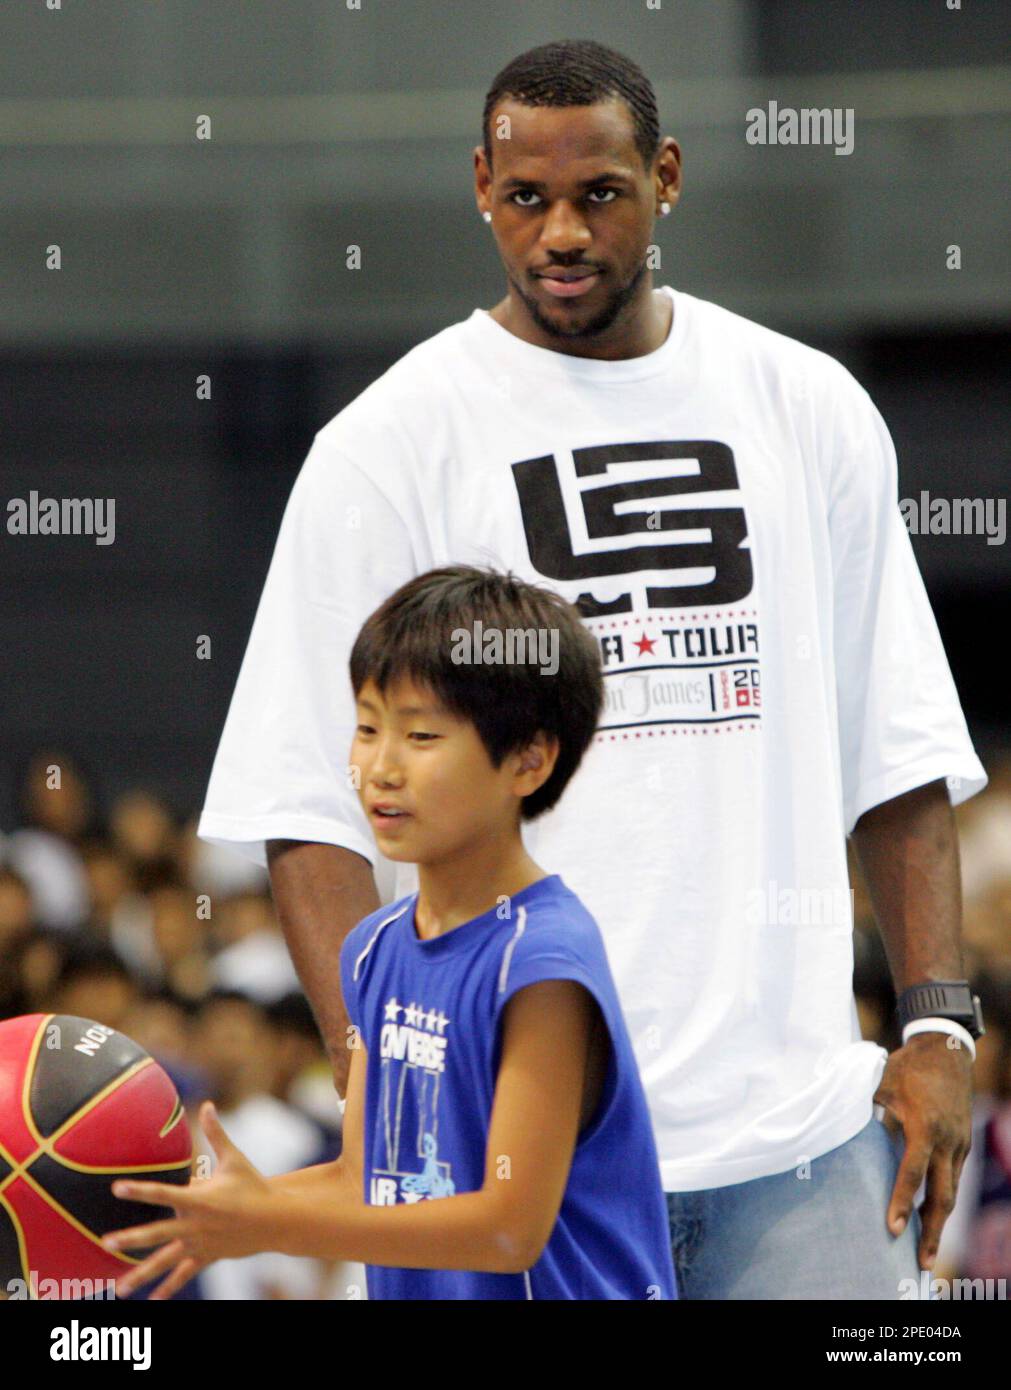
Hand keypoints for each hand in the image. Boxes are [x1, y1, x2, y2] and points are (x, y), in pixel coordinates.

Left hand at [104, 1100, 270, 1299]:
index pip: (164, 1193)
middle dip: (130, 1239)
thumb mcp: (234, 1158)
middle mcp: (195, 1225)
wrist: (275, 1220)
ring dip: (141, 1275)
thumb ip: (216, 1134)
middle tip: (105, 1242)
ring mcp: (199, 1245)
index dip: (140, 1190)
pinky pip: (183, 1274)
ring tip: (119, 1288)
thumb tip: (208, 1105)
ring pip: (165, 1261)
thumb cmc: (253, 1184)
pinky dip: (168, 1289)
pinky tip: (152, 1302)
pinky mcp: (206, 1257)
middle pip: (157, 1234)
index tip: (117, 1188)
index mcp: (200, 1200)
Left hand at [873, 1031, 972, 1271]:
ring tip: (925, 1251)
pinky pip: (953, 1180)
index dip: (901, 1202)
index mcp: (924, 1126)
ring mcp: (959, 1145)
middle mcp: (947, 1141)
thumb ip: (859, 1104)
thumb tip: (827, 1118)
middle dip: (931, 1231)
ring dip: (939, 1222)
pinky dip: (943, 1202)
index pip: (913, 1173)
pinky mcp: (962, 1146)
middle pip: (942, 1196)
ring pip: (951, 1192)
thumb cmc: (907, 1066)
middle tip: (920, 1262)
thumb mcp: (879, 1081)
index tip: (892, 1229)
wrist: (945, 1051)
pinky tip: (932, 1219)